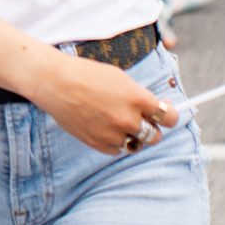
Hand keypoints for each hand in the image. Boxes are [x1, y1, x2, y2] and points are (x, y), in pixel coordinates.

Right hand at [31, 52, 177, 157]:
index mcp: (137, 99)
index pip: (169, 117)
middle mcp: (128, 119)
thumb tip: (156, 108)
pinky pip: (116, 149)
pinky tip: (104, 127)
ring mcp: (113, 133)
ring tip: (119, 124)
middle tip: (141, 120)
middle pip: (155, 136)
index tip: (165, 114)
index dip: (170, 116)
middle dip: (151, 128)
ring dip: (132, 136)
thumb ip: (139, 96)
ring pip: (136, 145)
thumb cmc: (86, 74)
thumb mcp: (119, 78)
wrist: (54, 81)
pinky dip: (114, 141)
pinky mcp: (98, 144)